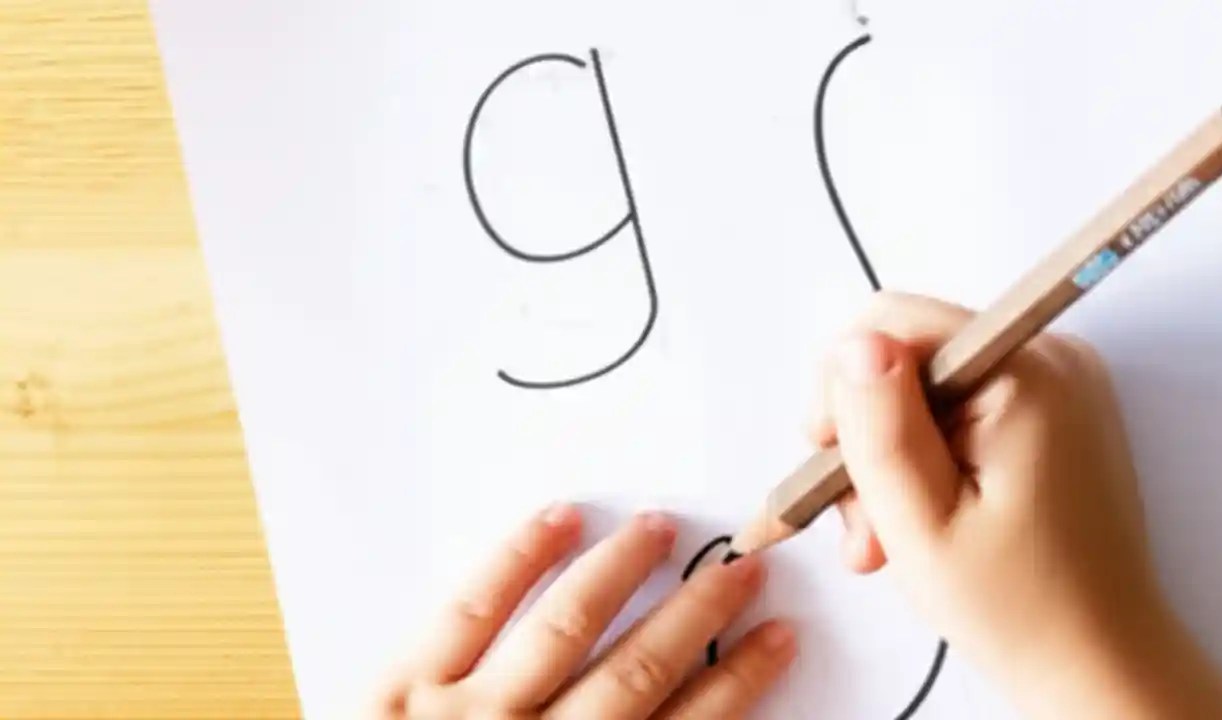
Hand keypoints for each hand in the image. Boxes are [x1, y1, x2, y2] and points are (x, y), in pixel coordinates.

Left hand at [373, 506, 794, 718]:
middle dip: (698, 613)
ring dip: (619, 571)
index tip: (776, 637)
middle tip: (744, 567)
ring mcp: (465, 717)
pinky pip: (469, 607)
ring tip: (659, 526)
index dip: (738, 681)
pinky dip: (518, 557)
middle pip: (637, 671)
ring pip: (562, 627)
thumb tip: (686, 718)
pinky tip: (559, 519)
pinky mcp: (400, 690)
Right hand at [813, 292, 1221, 719]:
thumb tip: (854, 343)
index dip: (843, 385)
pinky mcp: (1048, 413)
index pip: (893, 321)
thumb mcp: (922, 522)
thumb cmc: (1020, 608)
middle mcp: (1050, 359)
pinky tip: (919, 520)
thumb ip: (882, 424)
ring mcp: (1054, 385)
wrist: (1097, 662)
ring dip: (890, 459)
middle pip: (905, 357)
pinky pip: (955, 409)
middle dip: (866, 436)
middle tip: (864, 523)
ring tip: (889, 539)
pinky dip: (925, 459)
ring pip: (921, 389)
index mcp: (1026, 374)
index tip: (832, 461)